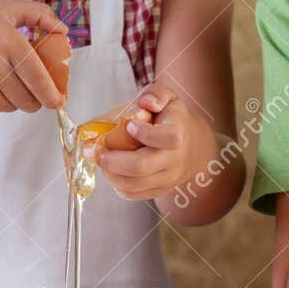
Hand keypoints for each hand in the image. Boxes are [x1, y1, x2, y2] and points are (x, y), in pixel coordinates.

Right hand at [0, 0, 67, 114]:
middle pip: (27, 99)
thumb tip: (62, 32)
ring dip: (15, 102)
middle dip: (36, 100)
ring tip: (10, 85)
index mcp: (9, 42)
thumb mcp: (6, 8)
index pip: (39, 79)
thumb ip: (39, 14)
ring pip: (9, 107)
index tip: (59, 101)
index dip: (52, 96)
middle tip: (36, 94)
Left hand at [90, 84, 201, 200]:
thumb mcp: (169, 98)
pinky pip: (133, 194)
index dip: (146, 134)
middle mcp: (175, 160)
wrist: (192, 146)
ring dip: (110, 174)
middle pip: (143, 166)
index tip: (129, 126)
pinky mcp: (158, 191)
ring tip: (99, 160)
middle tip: (96, 152)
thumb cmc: (173, 119)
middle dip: (114, 161)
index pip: (168, 138)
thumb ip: (156, 93)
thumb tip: (145, 102)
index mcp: (179, 133)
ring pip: (134, 184)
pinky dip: (116, 184)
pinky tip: (110, 170)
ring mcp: (167, 179)